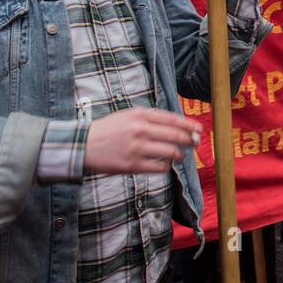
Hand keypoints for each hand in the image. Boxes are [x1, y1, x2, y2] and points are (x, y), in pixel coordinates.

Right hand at [83, 108, 202, 174]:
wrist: (83, 145)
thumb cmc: (108, 130)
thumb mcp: (127, 115)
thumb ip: (150, 118)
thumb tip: (176, 123)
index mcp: (139, 115)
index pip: (172, 119)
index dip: (189, 125)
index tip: (199, 129)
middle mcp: (140, 129)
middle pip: (176, 135)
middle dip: (190, 140)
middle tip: (195, 144)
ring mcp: (136, 148)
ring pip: (170, 152)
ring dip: (180, 155)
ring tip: (181, 156)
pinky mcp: (132, 165)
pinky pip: (159, 167)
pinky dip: (167, 166)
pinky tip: (166, 164)